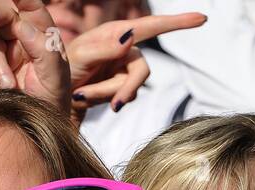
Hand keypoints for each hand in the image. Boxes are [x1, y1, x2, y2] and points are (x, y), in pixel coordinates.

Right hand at [0, 0, 70, 114]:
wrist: (37, 132)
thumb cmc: (54, 103)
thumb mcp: (57, 77)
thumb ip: (44, 50)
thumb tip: (21, 25)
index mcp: (41, 34)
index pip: (30, 6)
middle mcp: (20, 40)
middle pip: (0, 15)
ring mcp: (2, 55)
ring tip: (9, 87)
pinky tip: (2, 94)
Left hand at [68, 13, 206, 110]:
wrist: (53, 95)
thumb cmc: (62, 69)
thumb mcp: (80, 57)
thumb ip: (104, 49)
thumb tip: (130, 38)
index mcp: (115, 33)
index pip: (151, 26)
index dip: (177, 22)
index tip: (201, 18)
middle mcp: (123, 48)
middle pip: (142, 70)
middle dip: (127, 88)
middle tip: (115, 106)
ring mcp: (122, 68)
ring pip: (133, 87)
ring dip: (110, 95)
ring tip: (84, 96)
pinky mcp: (120, 86)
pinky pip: (126, 97)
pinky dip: (107, 100)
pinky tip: (88, 97)